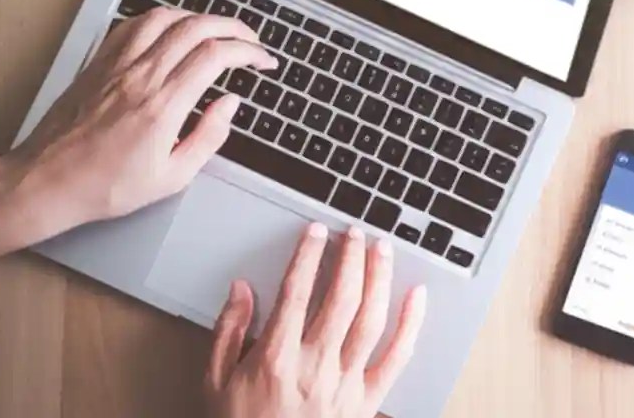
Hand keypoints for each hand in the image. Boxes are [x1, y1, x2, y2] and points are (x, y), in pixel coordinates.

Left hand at [10, 7, 276, 232]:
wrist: (47, 182)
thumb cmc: (105, 186)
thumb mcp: (172, 177)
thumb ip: (209, 136)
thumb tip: (229, 104)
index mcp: (163, 106)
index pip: (216, 56)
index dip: (249, 52)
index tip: (263, 61)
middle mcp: (140, 77)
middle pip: (196, 27)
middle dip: (233, 28)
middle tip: (250, 42)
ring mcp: (116, 65)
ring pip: (165, 17)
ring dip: (199, 17)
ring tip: (216, 31)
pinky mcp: (99, 64)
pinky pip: (134, 25)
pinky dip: (162, 19)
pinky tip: (172, 29)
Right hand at [206, 223, 426, 417]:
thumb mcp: (215, 382)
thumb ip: (227, 331)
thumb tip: (241, 288)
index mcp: (275, 359)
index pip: (295, 293)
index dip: (308, 256)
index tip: (316, 232)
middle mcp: (315, 367)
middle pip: (342, 299)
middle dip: (350, 258)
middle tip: (354, 233)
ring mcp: (345, 384)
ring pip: (372, 320)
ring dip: (380, 279)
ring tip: (382, 249)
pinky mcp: (367, 401)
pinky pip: (397, 357)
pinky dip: (411, 324)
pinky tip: (417, 295)